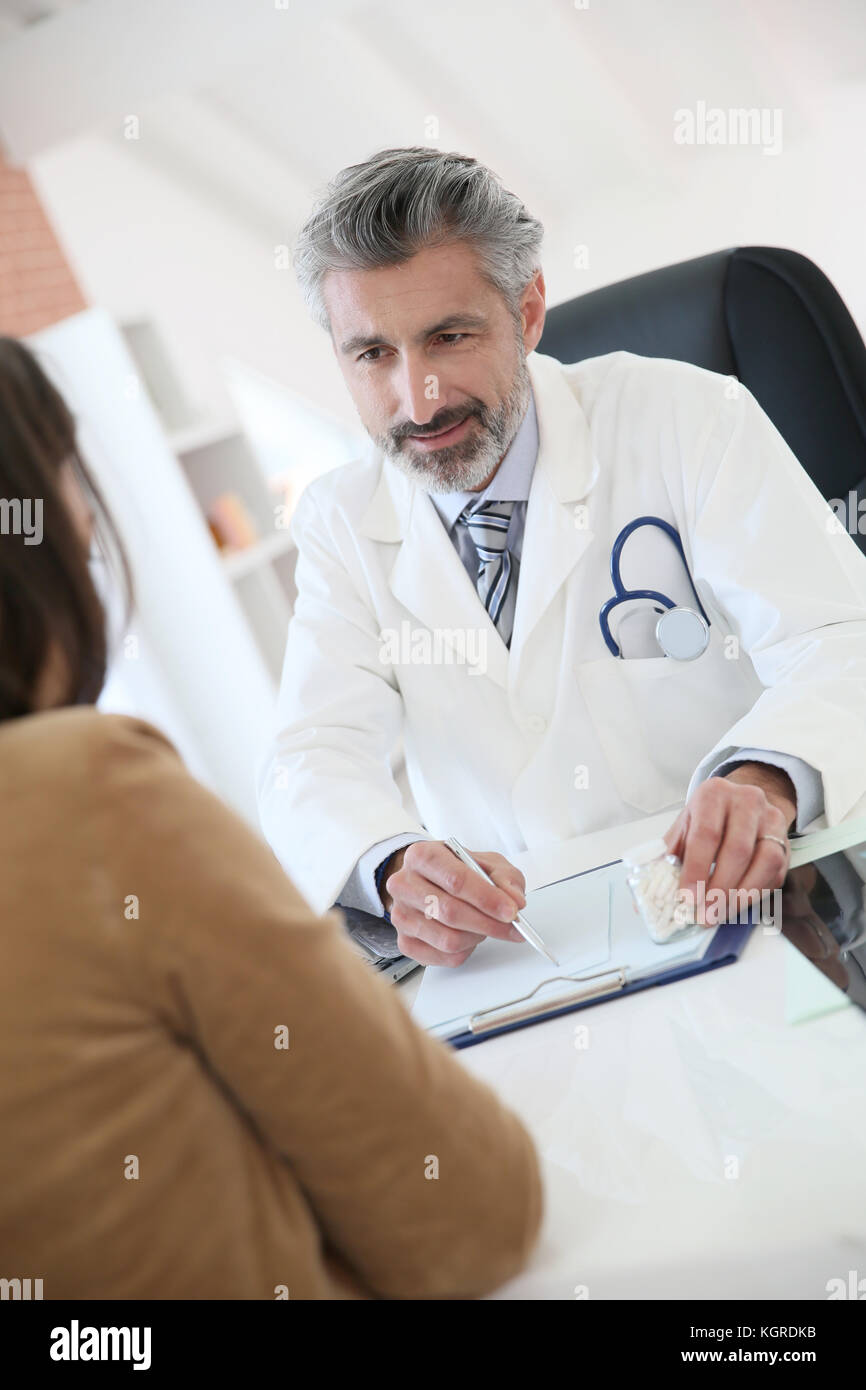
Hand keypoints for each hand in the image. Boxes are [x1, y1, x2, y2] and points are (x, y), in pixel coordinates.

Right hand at [381, 840, 526, 966]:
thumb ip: (505, 878)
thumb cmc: (459, 871)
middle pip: (450, 912)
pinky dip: (466, 950)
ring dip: (477, 936)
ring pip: (447, 939)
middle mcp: (404, 884)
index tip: (510, 910)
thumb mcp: (487, 864)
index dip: (487, 898)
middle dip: (488, 923)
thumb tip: (514, 900)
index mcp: (421, 855)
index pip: (455, 880)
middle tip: (512, 926)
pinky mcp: (405, 942)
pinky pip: (443, 956)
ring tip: (486, 925)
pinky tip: (470, 936)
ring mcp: (400, 915)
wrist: (433, 881)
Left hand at [663, 762, 795, 926]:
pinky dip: (756, 893)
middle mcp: (747, 801)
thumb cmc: (707, 819)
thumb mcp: (684, 827)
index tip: (688, 896)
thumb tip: (648, 898)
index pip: (706, 833)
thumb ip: (668, 857)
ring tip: (720, 914)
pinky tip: (737, 905)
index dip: (697, 868)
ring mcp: (772, 820)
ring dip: (741, 894)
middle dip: (720, 888)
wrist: (741, 802)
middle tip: (704, 913)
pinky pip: (776, 872)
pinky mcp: (787, 841)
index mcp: (714, 794)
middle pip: (738, 849)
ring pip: (765, 861)